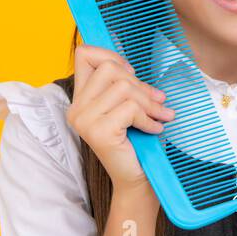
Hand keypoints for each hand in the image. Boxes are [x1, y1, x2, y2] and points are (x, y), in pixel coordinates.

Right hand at [66, 44, 175, 192]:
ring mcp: (85, 120)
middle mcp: (76, 108)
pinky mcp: (99, 131)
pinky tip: (155, 129)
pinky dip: (149, 118)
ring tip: (160, 116)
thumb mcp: (127, 107)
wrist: (136, 180)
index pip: (84, 54)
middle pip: (110, 69)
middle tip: (157, 101)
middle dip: (140, 84)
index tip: (132, 75)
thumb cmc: (135, 143)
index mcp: (80, 98)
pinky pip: (130, 109)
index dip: (111, 56)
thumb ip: (122, 85)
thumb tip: (131, 65)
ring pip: (123, 87)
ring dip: (149, 102)